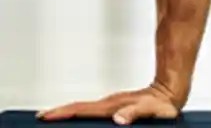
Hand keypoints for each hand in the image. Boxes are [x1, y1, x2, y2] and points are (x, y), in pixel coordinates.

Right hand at [37, 84, 181, 124]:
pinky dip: (78, 113)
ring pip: (83, 108)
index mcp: (113, 106)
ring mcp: (110, 105)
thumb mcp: (151, 110)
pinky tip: (74, 119)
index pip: (83, 109)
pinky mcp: (113, 107)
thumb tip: (118, 119)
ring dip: (66, 112)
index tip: (47, 116)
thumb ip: (135, 113)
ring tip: (51, 118)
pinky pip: (90, 110)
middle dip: (59, 112)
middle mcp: (109, 104)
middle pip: (78, 108)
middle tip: (40, 117)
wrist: (170, 91)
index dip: (64, 113)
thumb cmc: (163, 104)